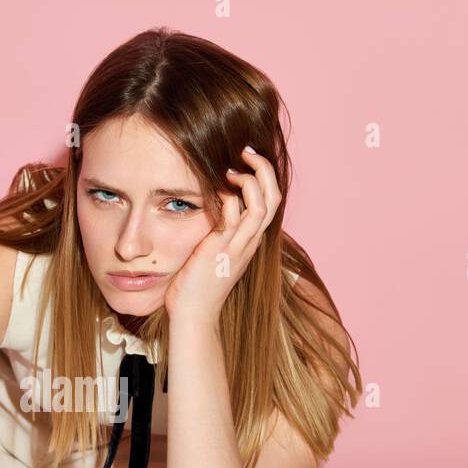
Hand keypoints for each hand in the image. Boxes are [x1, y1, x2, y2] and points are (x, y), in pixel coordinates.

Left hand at [163, 145, 282, 324]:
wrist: (193, 315)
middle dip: (264, 169)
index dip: (264, 176)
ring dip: (249, 180)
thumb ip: (217, 231)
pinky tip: (215, 191)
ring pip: (261, 205)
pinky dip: (228, 198)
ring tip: (231, 169)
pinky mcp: (220, 250)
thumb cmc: (197, 285)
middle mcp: (250, 241)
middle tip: (246, 152)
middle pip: (274, 197)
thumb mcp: (213, 252)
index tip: (245, 160)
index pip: (271, 200)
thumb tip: (208, 208)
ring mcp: (237, 246)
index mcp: (250, 240)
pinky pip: (233, 217)